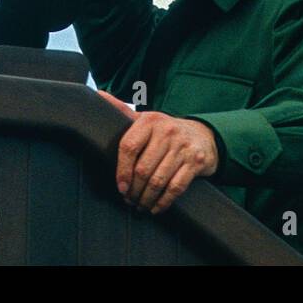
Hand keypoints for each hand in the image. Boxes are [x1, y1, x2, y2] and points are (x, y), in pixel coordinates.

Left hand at [98, 89, 218, 213]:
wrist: (203, 135)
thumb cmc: (166, 131)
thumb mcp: (146, 119)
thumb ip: (122, 110)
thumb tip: (99, 95)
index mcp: (150, 120)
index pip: (128, 147)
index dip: (121, 171)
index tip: (120, 186)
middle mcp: (167, 131)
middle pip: (143, 168)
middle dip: (134, 190)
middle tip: (129, 199)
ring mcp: (183, 146)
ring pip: (158, 180)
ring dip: (146, 198)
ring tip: (140, 205)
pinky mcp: (195, 161)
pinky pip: (176, 187)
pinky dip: (164, 202)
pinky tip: (156, 207)